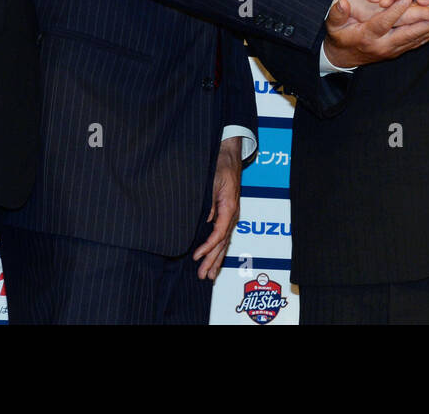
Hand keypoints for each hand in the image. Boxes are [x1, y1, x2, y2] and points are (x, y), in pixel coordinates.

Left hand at [193, 136, 242, 279]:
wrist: (229, 153)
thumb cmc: (220, 164)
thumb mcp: (212, 181)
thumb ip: (209, 203)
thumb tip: (206, 221)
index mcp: (230, 207)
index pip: (219, 234)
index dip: (208, 247)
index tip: (196, 257)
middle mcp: (232, 213)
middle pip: (223, 242)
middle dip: (213, 260)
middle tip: (203, 276)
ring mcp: (230, 214)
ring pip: (224, 241)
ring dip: (217, 259)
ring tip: (210, 275)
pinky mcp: (226, 212)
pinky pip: (223, 234)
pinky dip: (218, 248)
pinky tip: (213, 256)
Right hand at [322, 0, 428, 66]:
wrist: (342, 61)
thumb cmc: (337, 39)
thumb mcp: (332, 27)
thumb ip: (336, 15)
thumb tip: (341, 4)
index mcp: (370, 36)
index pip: (387, 21)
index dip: (398, 9)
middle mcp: (389, 44)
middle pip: (418, 29)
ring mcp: (399, 48)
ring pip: (427, 34)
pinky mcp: (405, 47)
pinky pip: (427, 38)